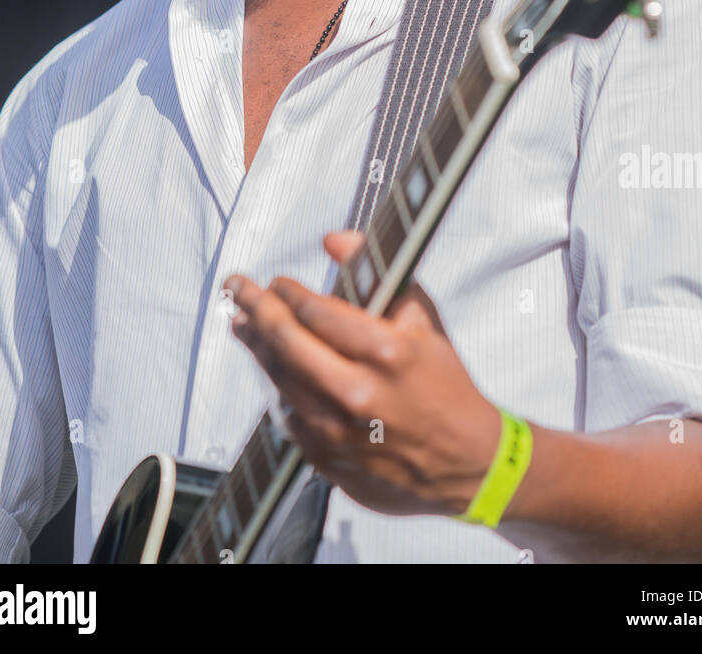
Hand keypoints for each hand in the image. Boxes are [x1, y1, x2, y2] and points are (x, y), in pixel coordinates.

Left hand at [223, 232, 500, 517]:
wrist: (465, 463)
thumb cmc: (446, 385)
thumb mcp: (424, 318)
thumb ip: (379, 274)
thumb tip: (335, 240)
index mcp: (386, 354)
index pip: (316, 311)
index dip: (287, 291)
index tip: (277, 280)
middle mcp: (358, 394)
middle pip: (286, 342)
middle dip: (254, 306)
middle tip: (236, 286)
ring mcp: (338, 432)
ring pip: (279, 379)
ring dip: (255, 346)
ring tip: (242, 322)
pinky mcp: (327, 459)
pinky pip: (286, 415)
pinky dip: (275, 385)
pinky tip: (270, 366)